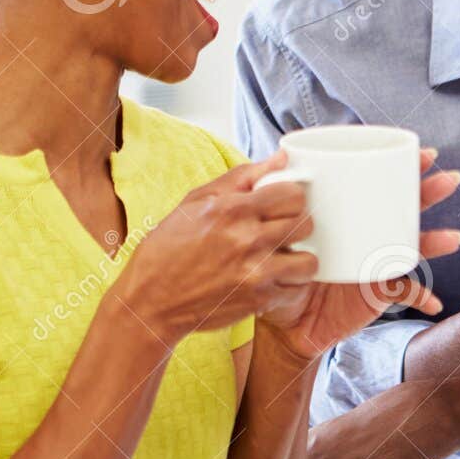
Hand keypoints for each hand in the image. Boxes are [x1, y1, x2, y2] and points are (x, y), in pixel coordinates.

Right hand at [111, 152, 316, 342]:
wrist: (150, 301)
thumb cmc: (169, 248)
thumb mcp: (196, 201)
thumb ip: (243, 177)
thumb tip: (282, 157)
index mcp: (232, 210)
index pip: (293, 195)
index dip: (291, 198)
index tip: (282, 205)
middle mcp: (247, 240)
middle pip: (306, 224)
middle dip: (297, 225)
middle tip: (281, 231)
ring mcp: (255, 273)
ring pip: (309, 262)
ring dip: (299, 258)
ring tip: (282, 257)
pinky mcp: (258, 301)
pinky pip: (297, 290)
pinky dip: (290, 285)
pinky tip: (273, 279)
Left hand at [262, 149, 459, 361]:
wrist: (283, 319)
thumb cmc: (279, 269)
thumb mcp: (275, 230)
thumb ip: (275, 197)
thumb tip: (282, 158)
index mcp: (352, 215)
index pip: (382, 185)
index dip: (406, 169)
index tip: (424, 154)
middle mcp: (371, 236)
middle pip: (406, 210)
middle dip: (430, 193)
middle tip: (449, 180)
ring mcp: (378, 263)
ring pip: (413, 248)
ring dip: (436, 242)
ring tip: (452, 238)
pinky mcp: (377, 293)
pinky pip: (404, 295)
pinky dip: (421, 298)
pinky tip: (434, 303)